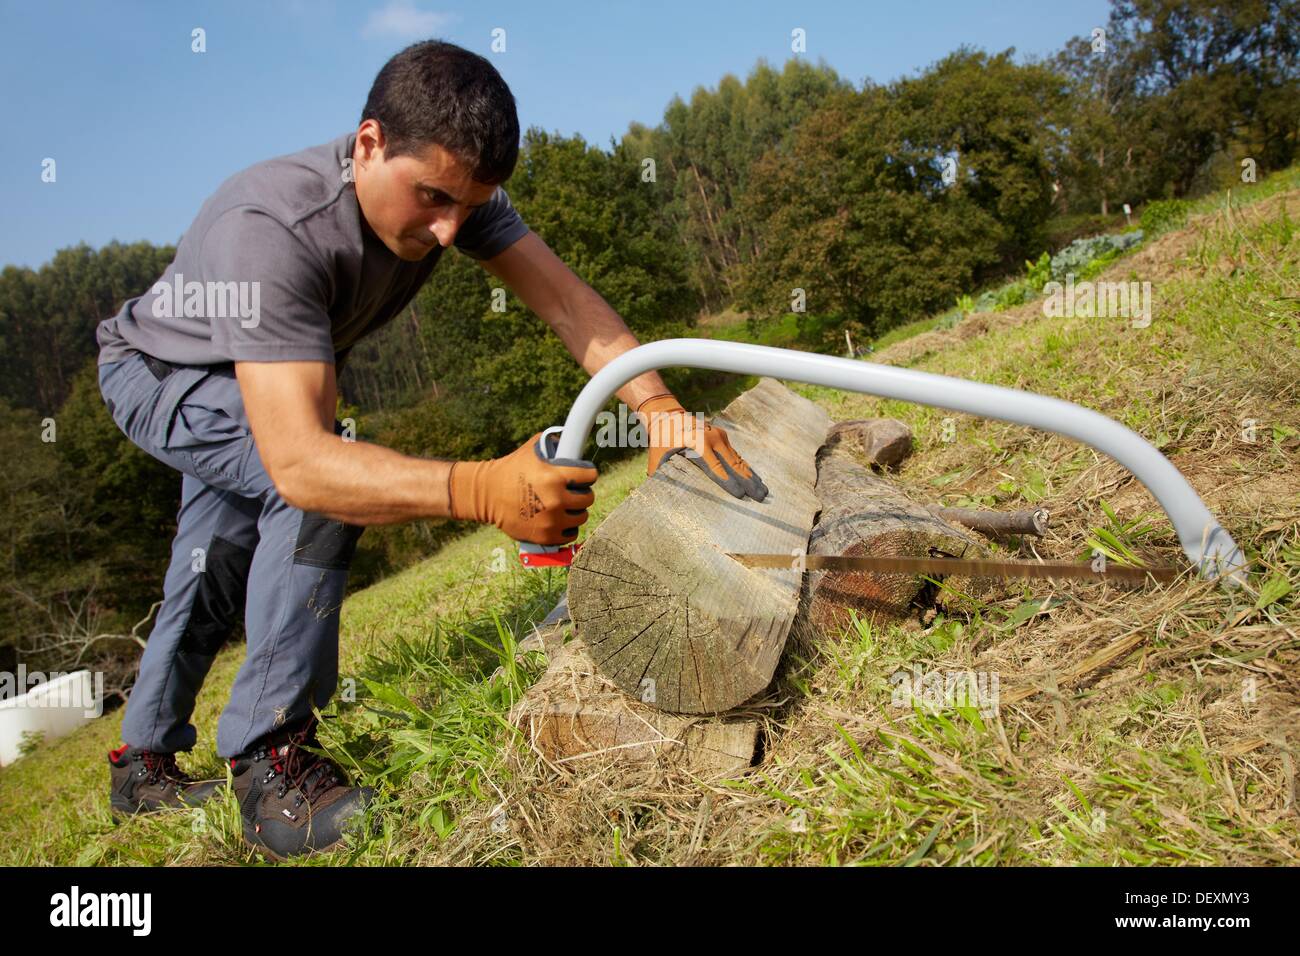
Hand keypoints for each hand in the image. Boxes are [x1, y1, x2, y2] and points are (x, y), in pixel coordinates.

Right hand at [448, 433, 596, 544]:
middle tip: (573, 491)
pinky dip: (567, 528)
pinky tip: (561, 521)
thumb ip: (553, 444)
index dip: (587, 473)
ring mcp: (552, 521)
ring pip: (582, 517)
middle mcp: (556, 500)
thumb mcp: (531, 450)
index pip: (590, 475)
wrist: (487, 494)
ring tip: (567, 506)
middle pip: (588, 498)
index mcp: (555, 477)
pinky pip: (570, 534)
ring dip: (576, 511)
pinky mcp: (545, 536)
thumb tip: (571, 441)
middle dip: (582, 493)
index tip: (584, 475)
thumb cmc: (510, 469)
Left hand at [636, 393, 767, 500]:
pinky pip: (736, 455)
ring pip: (738, 460)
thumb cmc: (661, 442)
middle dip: (747, 482)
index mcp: (697, 444)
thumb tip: (661, 497)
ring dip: (751, 476)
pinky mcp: (723, 437)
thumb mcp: (658, 457)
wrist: (668, 417)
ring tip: (763, 491)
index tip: (740, 496)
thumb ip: (661, 475)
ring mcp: (720, 436)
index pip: (716, 468)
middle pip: (732, 465)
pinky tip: (756, 479)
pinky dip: (746, 468)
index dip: (728, 483)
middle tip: (760, 497)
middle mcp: (712, 438)